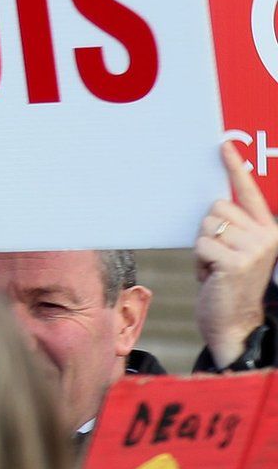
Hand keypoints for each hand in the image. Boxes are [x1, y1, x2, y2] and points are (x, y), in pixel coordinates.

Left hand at [195, 142, 277, 367]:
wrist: (234, 323)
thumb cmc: (228, 285)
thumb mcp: (235, 251)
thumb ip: (232, 227)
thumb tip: (212, 202)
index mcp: (269, 228)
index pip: (249, 192)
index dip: (236, 167)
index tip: (223, 146)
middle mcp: (267, 235)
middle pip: (216, 209)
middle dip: (207, 233)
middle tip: (217, 258)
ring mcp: (254, 248)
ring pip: (206, 227)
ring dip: (202, 249)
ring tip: (216, 268)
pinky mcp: (236, 261)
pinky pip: (201, 246)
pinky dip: (199, 262)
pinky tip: (212, 277)